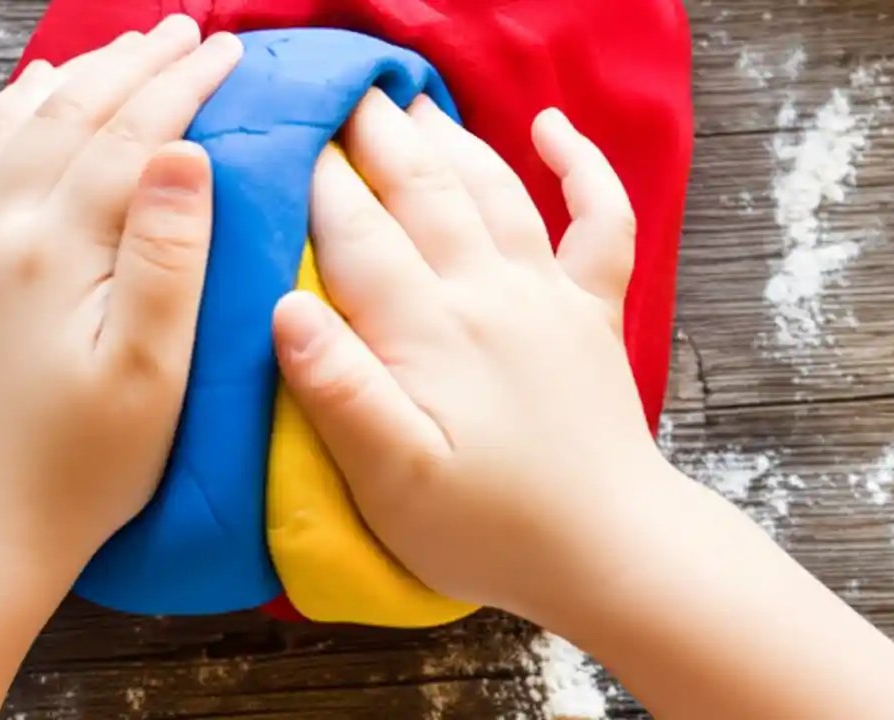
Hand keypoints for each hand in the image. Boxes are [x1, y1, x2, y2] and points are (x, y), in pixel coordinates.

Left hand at [0, 19, 242, 572]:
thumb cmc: (80, 467)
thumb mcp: (150, 374)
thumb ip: (168, 258)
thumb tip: (183, 154)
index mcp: (55, 251)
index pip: (129, 138)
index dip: (182, 87)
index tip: (227, 54)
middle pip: (69, 115)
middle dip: (133, 65)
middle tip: (184, 33)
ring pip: (13, 127)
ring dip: (73, 77)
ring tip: (119, 50)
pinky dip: (8, 116)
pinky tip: (30, 104)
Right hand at [272, 91, 667, 612]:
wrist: (610, 551)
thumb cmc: (489, 528)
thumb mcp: (392, 482)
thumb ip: (339, 391)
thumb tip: (284, 307)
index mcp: (429, 332)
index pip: (359, 236)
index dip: (317, 182)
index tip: (283, 136)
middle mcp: (490, 294)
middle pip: (425, 192)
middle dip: (376, 137)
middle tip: (340, 92)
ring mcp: (548, 296)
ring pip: (496, 190)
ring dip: (451, 138)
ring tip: (410, 101)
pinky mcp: (593, 312)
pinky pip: (602, 222)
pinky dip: (584, 167)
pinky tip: (555, 127)